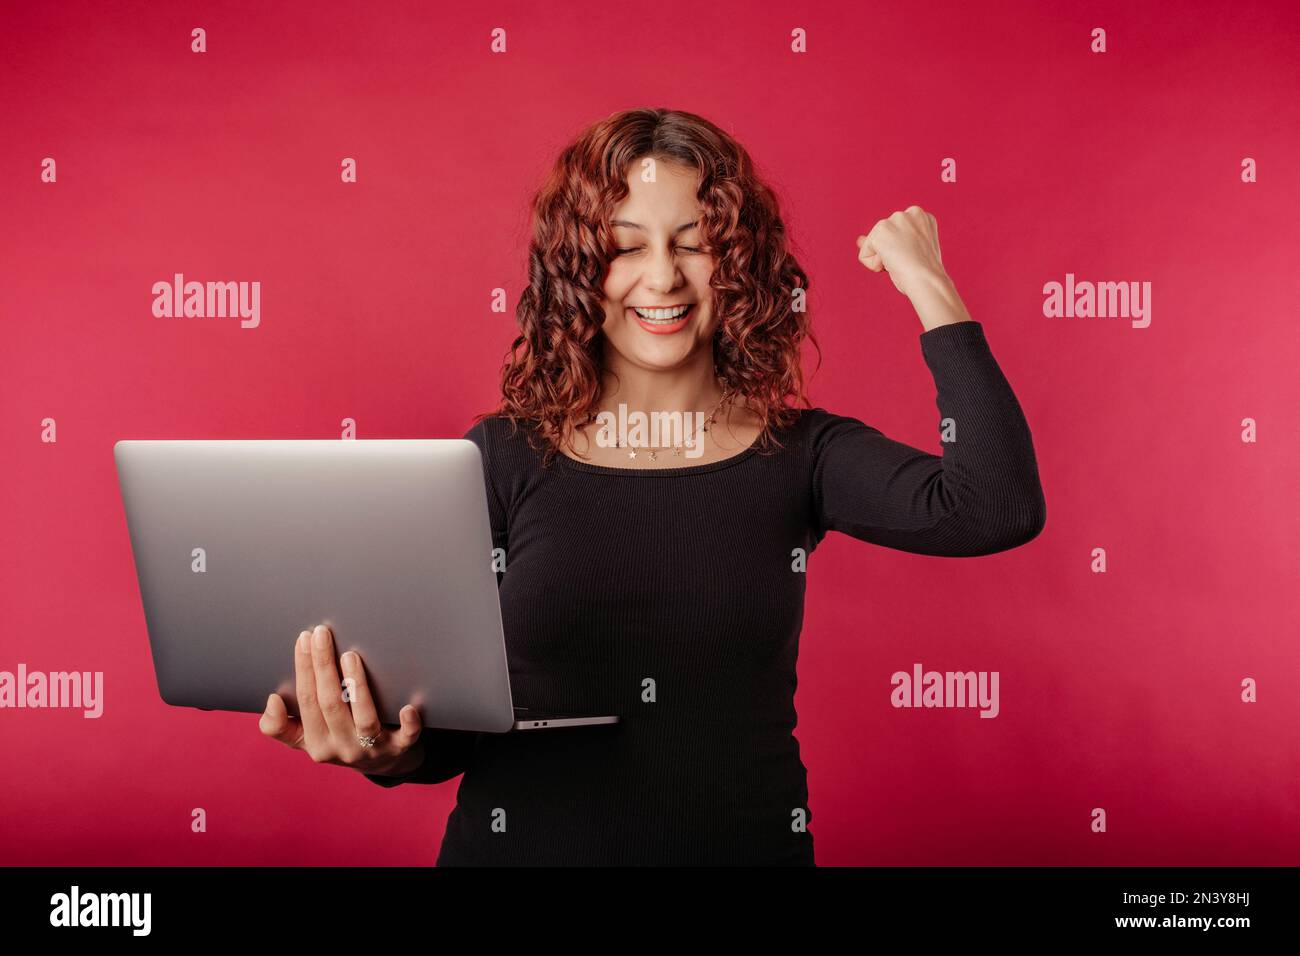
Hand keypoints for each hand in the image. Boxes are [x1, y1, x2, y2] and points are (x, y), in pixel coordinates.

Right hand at [259, 624, 424, 776]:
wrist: (382, 763)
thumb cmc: (339, 739)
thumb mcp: (305, 737)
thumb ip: (280, 725)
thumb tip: (272, 702)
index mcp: (316, 743)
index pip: (306, 701)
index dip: (303, 669)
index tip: (304, 638)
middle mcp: (343, 748)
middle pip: (330, 705)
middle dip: (323, 667)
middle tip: (323, 633)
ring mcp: (372, 749)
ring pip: (364, 719)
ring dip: (357, 687)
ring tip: (351, 656)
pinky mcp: (401, 748)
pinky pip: (406, 738)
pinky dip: (408, 724)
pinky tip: (408, 706)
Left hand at [856, 205, 948, 298]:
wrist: (928, 280)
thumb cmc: (923, 273)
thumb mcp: (910, 251)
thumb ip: (888, 241)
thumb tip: (859, 239)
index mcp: (921, 217)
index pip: (897, 234)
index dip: (902, 251)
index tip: (916, 257)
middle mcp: (909, 213)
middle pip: (883, 237)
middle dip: (891, 253)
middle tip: (909, 261)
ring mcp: (894, 220)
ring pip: (873, 244)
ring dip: (883, 259)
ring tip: (902, 262)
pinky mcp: (880, 232)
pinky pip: (864, 255)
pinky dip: (873, 265)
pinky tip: (891, 265)